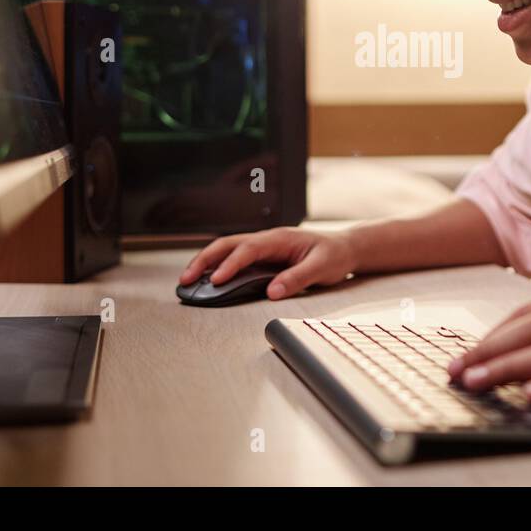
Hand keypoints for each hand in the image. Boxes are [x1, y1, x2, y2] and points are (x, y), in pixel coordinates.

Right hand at [178, 227, 358, 300]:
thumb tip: (272, 292)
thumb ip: (297, 279)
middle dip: (205, 260)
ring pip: (228, 249)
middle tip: (186, 279)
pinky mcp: (263, 257)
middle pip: (228, 244)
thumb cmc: (334, 255)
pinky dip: (218, 266)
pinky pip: (236, 258)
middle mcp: (268, 239)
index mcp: (280, 239)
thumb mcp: (322, 268)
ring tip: (188, 280)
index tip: (217, 280)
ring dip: (207, 262)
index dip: (231, 264)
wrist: (344, 248)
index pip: (249, 249)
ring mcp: (263, 247)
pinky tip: (207, 279)